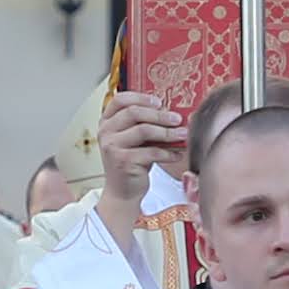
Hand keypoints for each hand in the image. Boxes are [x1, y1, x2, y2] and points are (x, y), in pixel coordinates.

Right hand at [96, 90, 189, 216]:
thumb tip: (173, 112)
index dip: (141, 98)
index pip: (120, 100)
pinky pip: (151, 151)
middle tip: (178, 119)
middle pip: (134, 112)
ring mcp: (112, 147)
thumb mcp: (135, 139)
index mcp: (107, 122)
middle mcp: (106, 132)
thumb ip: (146, 124)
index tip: (160, 102)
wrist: (123, 191)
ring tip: (183, 134)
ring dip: (167, 132)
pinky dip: (168, 152)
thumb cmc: (132, 162)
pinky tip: (177, 154)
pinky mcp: (123, 161)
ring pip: (144, 130)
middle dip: (160, 115)